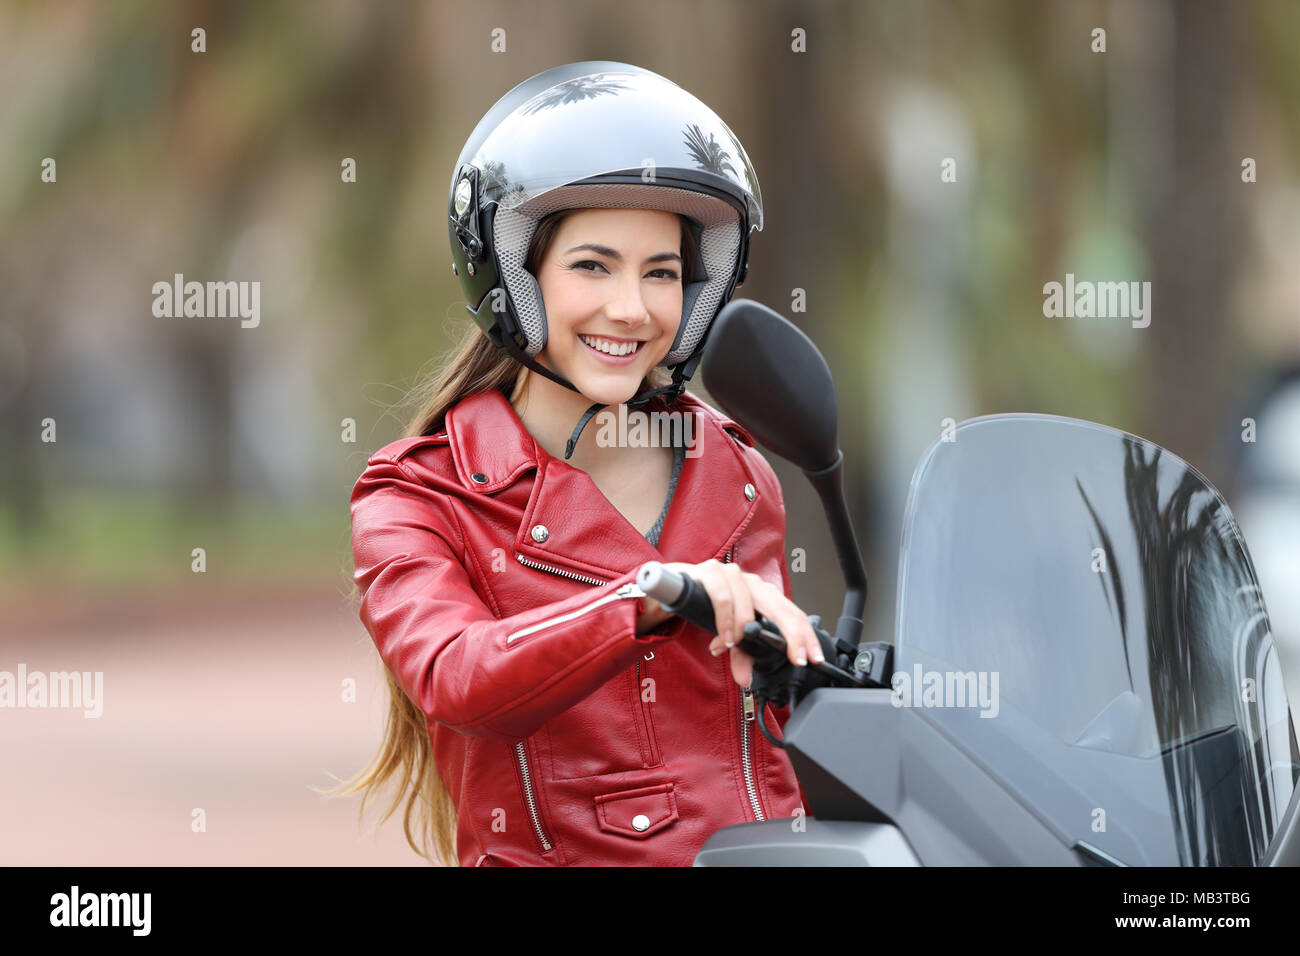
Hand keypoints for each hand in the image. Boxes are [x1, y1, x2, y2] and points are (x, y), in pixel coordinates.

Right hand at [637, 558, 822, 685]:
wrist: (672, 586)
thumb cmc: (706, 606)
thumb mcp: (728, 636)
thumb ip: (741, 655)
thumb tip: (745, 680)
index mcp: (763, 595)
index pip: (792, 613)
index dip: (805, 636)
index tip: (813, 658)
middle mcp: (752, 583)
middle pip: (782, 605)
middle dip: (793, 633)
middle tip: (796, 656)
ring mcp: (731, 574)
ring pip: (751, 599)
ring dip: (746, 627)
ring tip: (738, 644)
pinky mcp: (709, 572)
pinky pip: (722, 595)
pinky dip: (725, 618)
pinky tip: (723, 636)